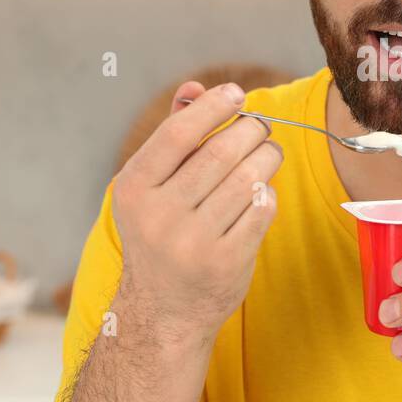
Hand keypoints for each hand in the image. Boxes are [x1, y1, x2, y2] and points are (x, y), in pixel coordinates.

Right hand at [110, 81, 282, 342]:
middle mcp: (160, 216)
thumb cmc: (160, 234)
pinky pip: (262, 208)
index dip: (212, 106)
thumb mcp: (152, 188)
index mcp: (134, 190)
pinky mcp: (226, 262)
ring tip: (267, 154)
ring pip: (249, 178)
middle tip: (260, 128)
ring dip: (267, 157)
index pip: (177, 133)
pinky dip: (267, 193)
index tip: (236, 93)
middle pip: (221, 152)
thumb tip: (195, 88)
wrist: (163, 312)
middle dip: (251, 131)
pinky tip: (259, 193)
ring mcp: (193, 242)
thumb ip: (173, 136)